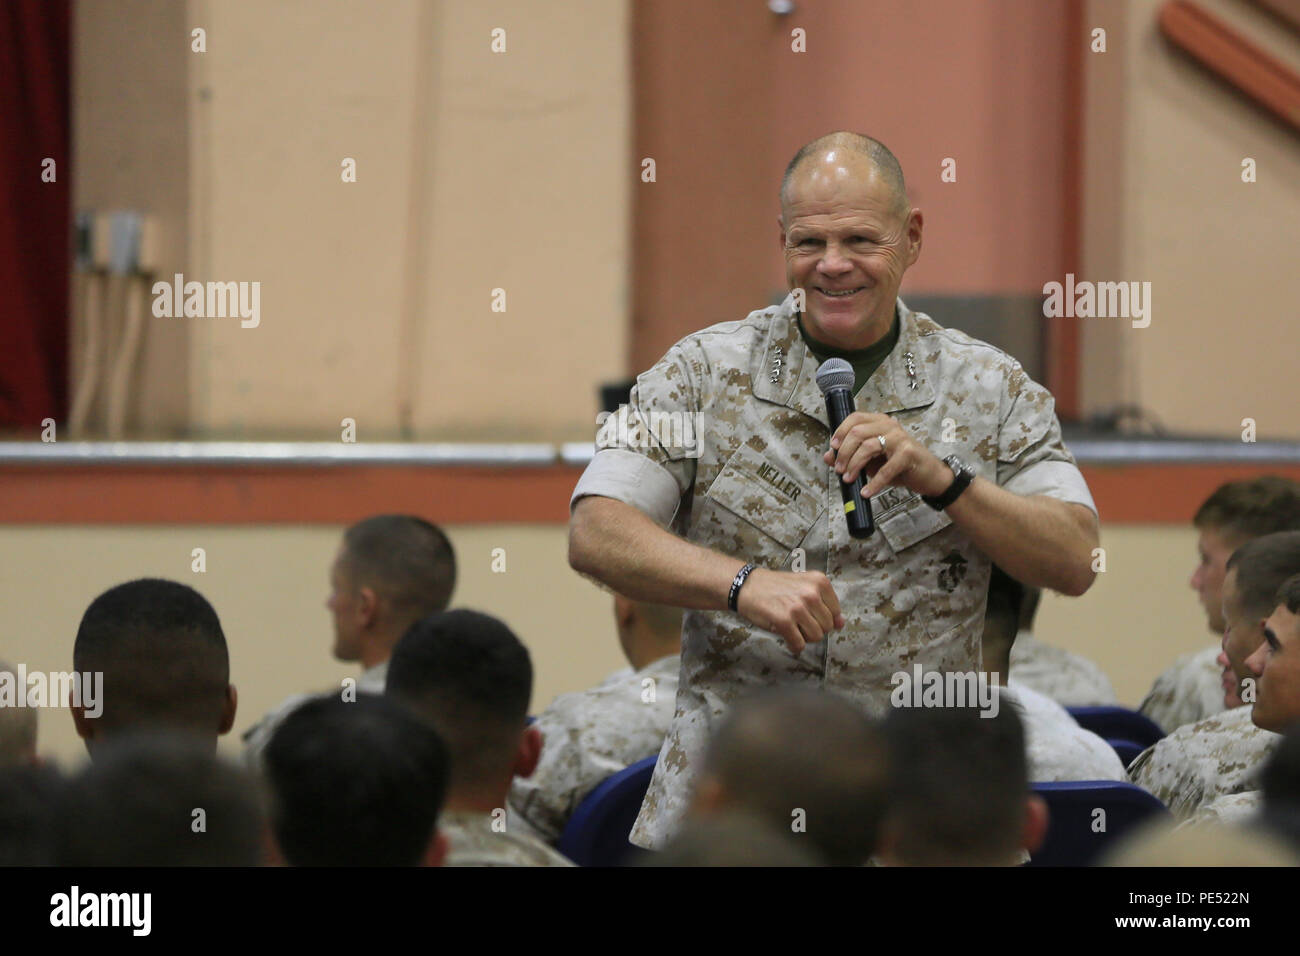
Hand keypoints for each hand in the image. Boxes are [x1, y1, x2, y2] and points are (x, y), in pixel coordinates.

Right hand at [734, 567, 844, 654]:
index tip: (808, 613)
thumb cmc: (777, 588)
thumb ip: (825, 604)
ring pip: (815, 637)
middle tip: (797, 620)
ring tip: (792, 626)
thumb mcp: (805, 587)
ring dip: (804, 637)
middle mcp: (812, 593)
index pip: (836, 613)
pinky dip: (794, 645)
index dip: (822, 618)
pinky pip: (799, 644)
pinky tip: (786, 636)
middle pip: (827, 627)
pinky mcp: (784, 621)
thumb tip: (841, 624)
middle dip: (813, 628)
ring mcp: (798, 608)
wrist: (747, 586)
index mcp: (820, 582)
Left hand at [822, 412, 949, 500]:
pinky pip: (885, 469)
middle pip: (857, 432)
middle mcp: (889, 426)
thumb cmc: (900, 465)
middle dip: (844, 453)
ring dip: (854, 465)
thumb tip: (829, 457)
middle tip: (839, 470)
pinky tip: (866, 491)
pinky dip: (874, 482)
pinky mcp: (908, 453)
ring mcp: (899, 438)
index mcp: (880, 422)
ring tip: (849, 479)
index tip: (832, 448)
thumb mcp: (872, 460)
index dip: (840, 432)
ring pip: (868, 447)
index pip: (854, 418)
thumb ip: (852, 456)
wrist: (929, 475)